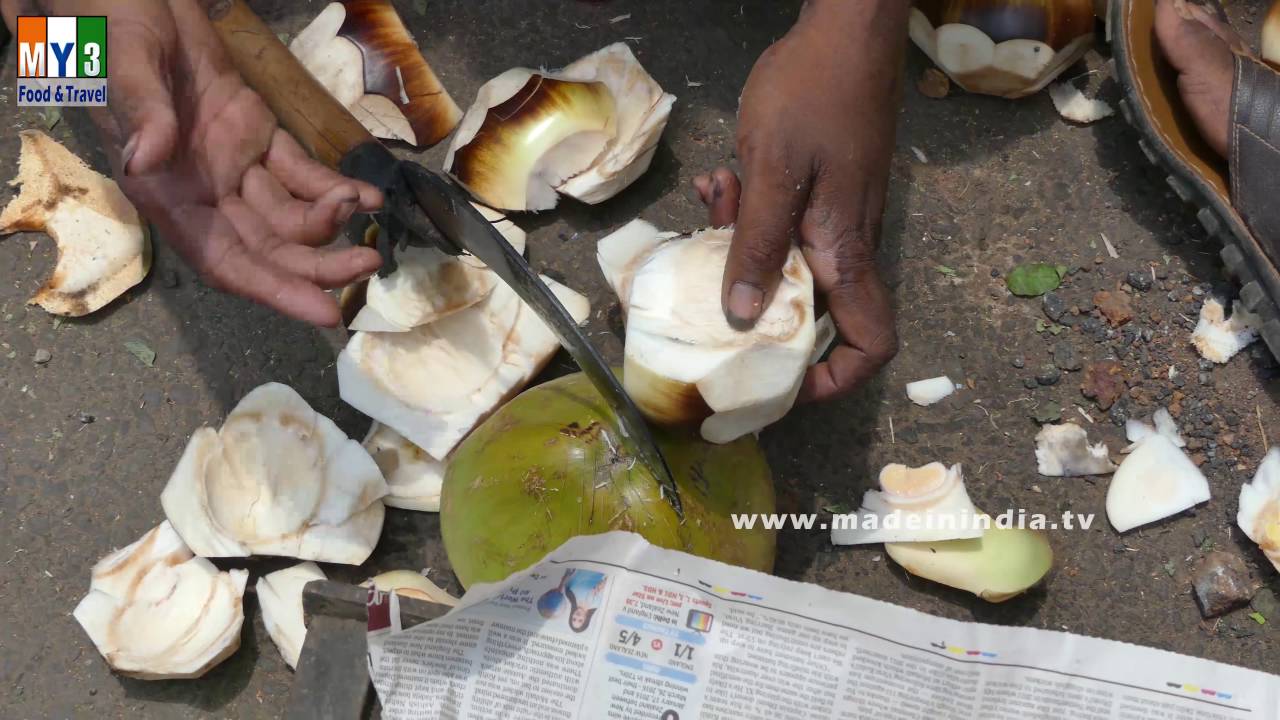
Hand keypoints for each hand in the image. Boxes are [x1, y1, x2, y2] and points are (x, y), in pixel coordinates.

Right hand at [78, 0, 381, 325]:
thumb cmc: (108, 27)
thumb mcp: (121, 64)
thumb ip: (139, 112)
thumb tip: (147, 160)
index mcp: (165, 191)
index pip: (224, 259)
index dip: (273, 289)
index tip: (322, 311)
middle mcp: (201, 190)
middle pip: (267, 249)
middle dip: (317, 265)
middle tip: (367, 265)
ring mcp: (231, 164)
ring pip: (289, 216)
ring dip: (330, 224)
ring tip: (366, 214)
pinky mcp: (254, 135)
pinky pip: (299, 173)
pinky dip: (334, 186)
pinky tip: (367, 194)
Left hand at [697, 0, 907, 400]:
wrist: (850, 26)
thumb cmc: (816, 91)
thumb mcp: (773, 170)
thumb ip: (756, 244)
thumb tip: (741, 317)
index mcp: (846, 250)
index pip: (869, 344)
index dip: (834, 379)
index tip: (784, 382)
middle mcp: (850, 243)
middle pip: (815, 312)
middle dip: (760, 306)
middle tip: (717, 278)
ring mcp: (840, 213)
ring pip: (790, 263)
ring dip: (745, 249)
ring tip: (715, 205)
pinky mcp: (825, 188)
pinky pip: (785, 223)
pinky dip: (751, 214)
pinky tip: (722, 180)